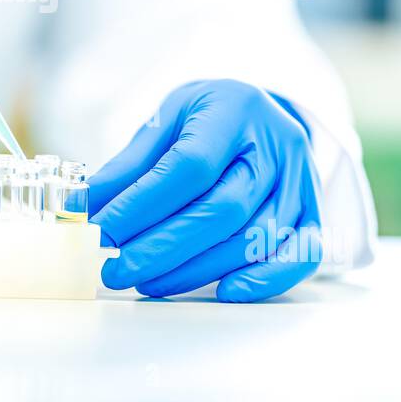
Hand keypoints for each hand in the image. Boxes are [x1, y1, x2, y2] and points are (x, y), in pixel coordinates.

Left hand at [89, 80, 321, 301]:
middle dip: (161, 248)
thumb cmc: (209, 117)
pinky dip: (263, 280)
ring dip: (195, 270)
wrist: (262, 114)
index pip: (189, 166)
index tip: (104, 232)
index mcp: (235, 110)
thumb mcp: (168, 119)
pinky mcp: (314, 212)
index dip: (143, 205)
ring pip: (252, 239)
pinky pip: (300, 256)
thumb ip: (131, 165)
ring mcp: (302, 181)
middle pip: (221, 210)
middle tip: (117, 271)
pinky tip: (221, 291)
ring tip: (147, 281)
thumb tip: (86, 207)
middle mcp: (276, 146)